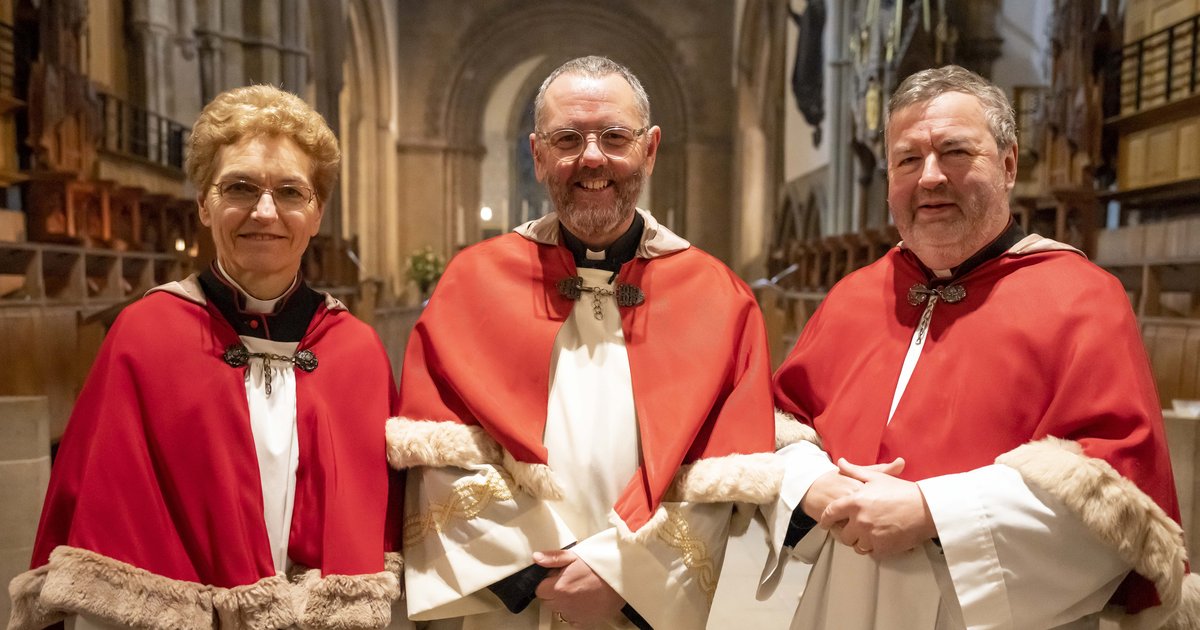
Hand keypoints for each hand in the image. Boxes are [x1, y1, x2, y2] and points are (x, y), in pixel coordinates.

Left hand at [534, 550, 624, 627]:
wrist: (621, 578)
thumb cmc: (599, 567)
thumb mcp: (574, 556)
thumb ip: (553, 558)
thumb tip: (537, 558)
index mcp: (558, 587)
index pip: (539, 590)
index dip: (547, 583)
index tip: (557, 578)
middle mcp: (564, 604)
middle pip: (548, 602)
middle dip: (554, 593)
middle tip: (569, 583)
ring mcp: (573, 615)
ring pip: (559, 611)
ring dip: (564, 604)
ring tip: (579, 592)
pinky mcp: (583, 623)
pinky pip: (572, 620)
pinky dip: (575, 613)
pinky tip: (584, 602)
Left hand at [821, 458, 935, 557]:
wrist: (926, 509)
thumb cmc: (901, 491)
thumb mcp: (876, 477)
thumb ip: (855, 471)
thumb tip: (840, 463)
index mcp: (855, 502)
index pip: (831, 513)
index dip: (825, 519)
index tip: (824, 523)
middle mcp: (859, 521)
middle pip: (843, 534)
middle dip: (846, 532)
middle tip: (852, 530)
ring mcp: (870, 536)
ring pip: (856, 546)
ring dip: (859, 542)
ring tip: (866, 536)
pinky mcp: (882, 548)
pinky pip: (871, 553)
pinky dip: (873, 548)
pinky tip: (878, 541)